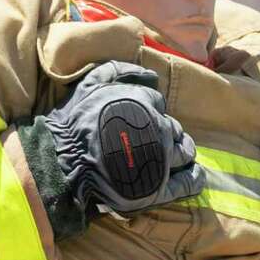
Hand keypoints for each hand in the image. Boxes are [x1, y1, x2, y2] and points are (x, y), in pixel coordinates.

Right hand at [32, 60, 204, 220]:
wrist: (65, 163)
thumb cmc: (75, 123)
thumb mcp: (89, 85)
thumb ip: (117, 72)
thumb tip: (149, 75)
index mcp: (145, 104)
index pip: (157, 102)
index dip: (149, 109)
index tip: (139, 118)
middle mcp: (159, 129)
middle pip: (173, 127)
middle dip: (166, 131)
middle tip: (154, 139)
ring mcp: (163, 160)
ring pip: (185, 152)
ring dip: (182, 151)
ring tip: (175, 155)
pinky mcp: (161, 188)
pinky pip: (188, 183)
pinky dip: (193, 179)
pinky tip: (194, 177)